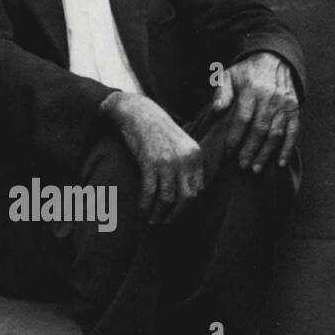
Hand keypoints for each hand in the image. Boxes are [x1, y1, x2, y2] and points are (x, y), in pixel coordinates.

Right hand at [102, 91, 203, 224]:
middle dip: (176, 214)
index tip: (177, 213)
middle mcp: (185, 160)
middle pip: (186, 198)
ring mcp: (167, 161)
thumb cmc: (157, 128)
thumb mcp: (181, 143)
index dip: (187, 206)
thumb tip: (191, 192)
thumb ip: (188, 164)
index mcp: (196, 155)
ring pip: (167, 198)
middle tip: (165, 222)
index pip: (198, 190)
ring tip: (152, 220)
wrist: (137, 111)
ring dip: (159, 213)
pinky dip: (145, 205)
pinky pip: (149, 191)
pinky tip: (141, 211)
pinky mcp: (149, 162)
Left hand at [211, 52, 299, 173]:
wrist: (274, 60)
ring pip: (276, 134)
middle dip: (250, 149)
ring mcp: (285, 105)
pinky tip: (280, 163)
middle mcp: (270, 98)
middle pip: (260, 129)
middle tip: (241, 165)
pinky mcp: (295, 109)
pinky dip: (287, 148)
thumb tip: (217, 108)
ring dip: (266, 153)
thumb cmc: (246, 72)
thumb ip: (221, 91)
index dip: (236, 136)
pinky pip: (293, 132)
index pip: (243, 118)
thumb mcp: (228, 75)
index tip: (228, 151)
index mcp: (252, 90)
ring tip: (255, 168)